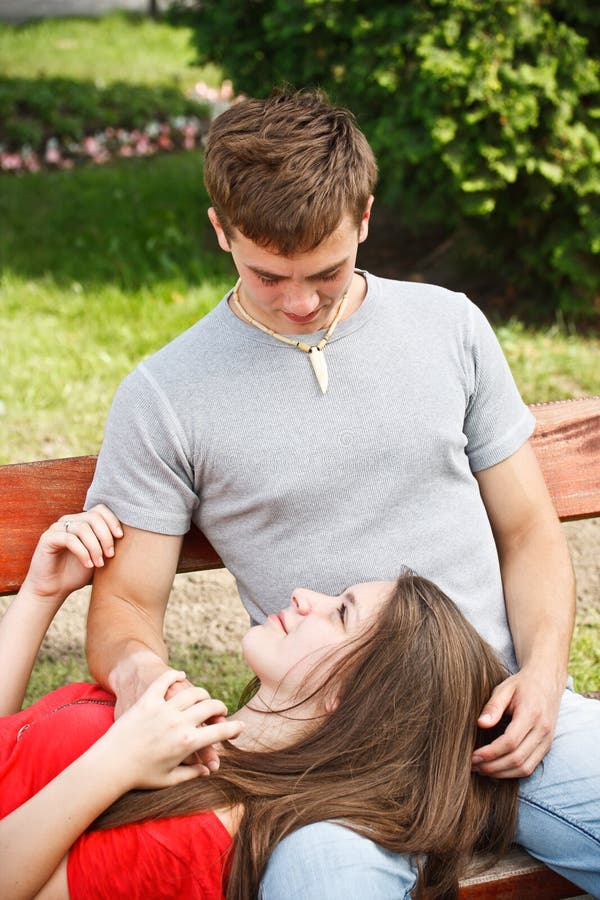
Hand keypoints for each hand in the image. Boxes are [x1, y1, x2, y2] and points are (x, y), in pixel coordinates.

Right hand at [21, 505, 122, 607]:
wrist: (54, 589)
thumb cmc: (78, 573)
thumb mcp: (98, 556)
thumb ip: (108, 544)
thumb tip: (130, 535)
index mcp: (82, 521)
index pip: (100, 510)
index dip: (112, 521)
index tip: (120, 537)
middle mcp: (69, 521)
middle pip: (94, 517)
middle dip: (106, 536)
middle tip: (111, 555)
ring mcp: (57, 528)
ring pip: (83, 528)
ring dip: (95, 547)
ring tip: (100, 564)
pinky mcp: (47, 538)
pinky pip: (69, 539)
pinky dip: (83, 552)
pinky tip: (88, 564)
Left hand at [107, 669, 243, 789]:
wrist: (110, 765)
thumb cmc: (139, 776)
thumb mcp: (169, 780)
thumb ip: (191, 773)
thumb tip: (207, 771)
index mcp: (187, 743)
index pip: (220, 732)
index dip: (234, 729)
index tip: (241, 727)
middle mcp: (179, 723)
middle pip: (210, 707)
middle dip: (221, 708)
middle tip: (222, 710)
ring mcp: (164, 709)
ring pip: (192, 692)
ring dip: (202, 693)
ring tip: (204, 696)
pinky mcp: (148, 700)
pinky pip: (165, 681)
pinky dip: (175, 675)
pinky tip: (181, 675)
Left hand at [471, 668, 561, 778]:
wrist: (547, 682)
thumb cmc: (522, 685)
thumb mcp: (505, 688)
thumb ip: (493, 706)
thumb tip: (480, 724)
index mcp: (531, 713)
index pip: (510, 742)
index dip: (490, 753)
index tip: (473, 756)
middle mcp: (543, 730)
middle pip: (517, 759)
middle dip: (493, 767)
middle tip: (473, 765)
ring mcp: (547, 740)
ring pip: (525, 768)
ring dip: (502, 773)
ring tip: (482, 770)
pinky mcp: (547, 747)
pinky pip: (531, 767)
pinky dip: (512, 773)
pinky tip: (496, 769)